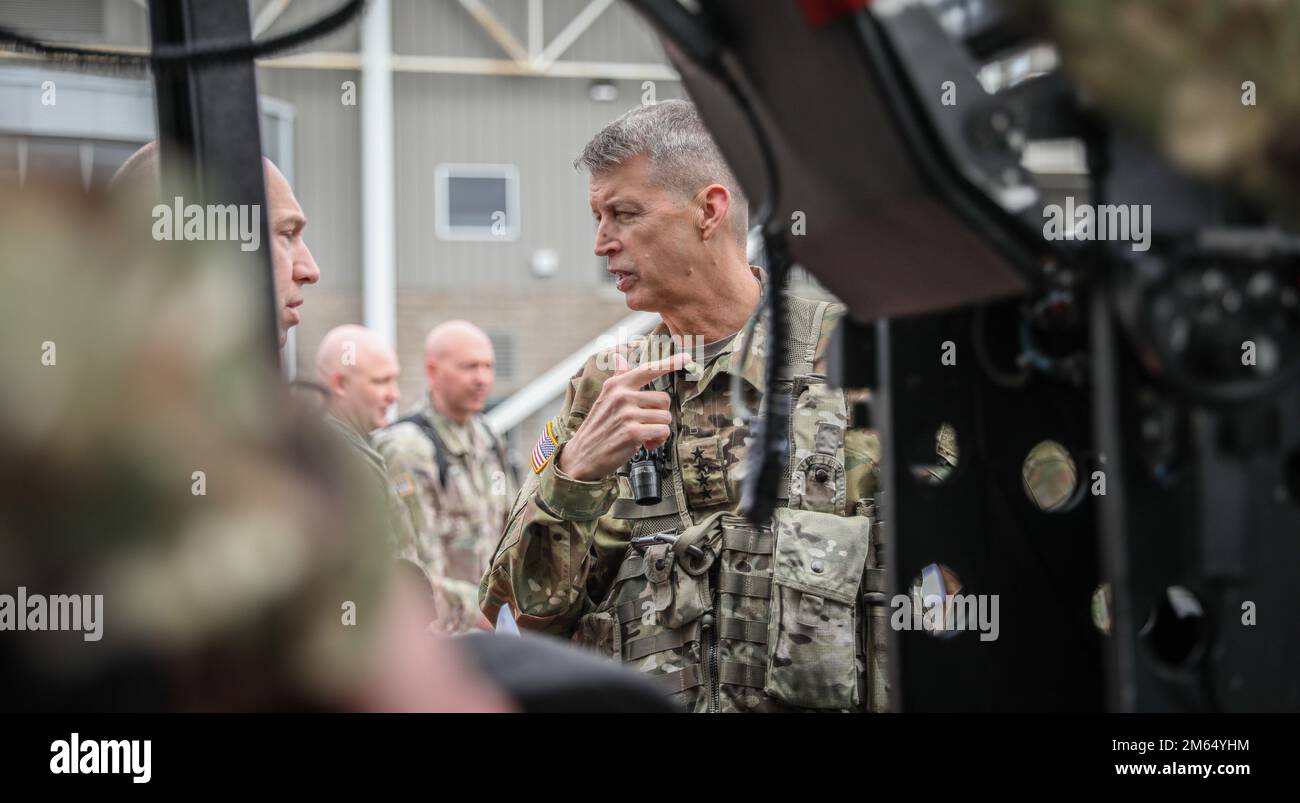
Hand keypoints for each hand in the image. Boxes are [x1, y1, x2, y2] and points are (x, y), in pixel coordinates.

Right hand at [557, 352, 686, 481]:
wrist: (582, 456)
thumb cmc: (597, 428)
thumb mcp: (604, 399)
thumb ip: (618, 379)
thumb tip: (620, 358)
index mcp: (616, 385)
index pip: (648, 369)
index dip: (669, 363)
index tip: (686, 358)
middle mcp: (622, 395)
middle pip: (664, 399)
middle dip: (659, 415)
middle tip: (644, 425)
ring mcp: (627, 413)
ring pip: (665, 417)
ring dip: (658, 430)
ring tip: (642, 436)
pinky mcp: (633, 432)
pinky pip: (663, 431)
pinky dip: (657, 441)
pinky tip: (643, 444)